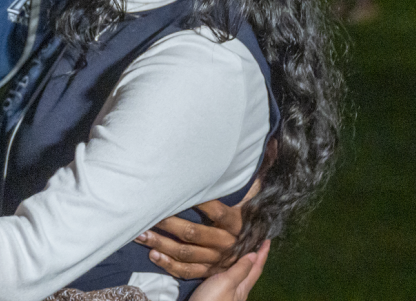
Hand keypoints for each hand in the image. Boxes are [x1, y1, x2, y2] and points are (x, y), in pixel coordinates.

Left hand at [134, 177, 259, 277]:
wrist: (253, 250)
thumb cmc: (247, 215)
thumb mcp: (254, 196)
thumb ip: (257, 173)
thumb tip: (274, 144)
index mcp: (236, 224)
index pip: (217, 212)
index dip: (200, 202)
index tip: (179, 189)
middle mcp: (226, 243)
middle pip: (194, 234)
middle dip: (168, 224)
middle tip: (148, 213)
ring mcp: (215, 260)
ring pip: (185, 253)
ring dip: (161, 244)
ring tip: (141, 234)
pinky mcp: (207, 271)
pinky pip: (186, 271)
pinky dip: (168, 265)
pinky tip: (153, 254)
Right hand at [186, 239, 268, 300]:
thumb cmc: (212, 300)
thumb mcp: (227, 283)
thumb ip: (240, 270)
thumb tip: (254, 255)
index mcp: (243, 288)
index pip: (257, 268)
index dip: (263, 254)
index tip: (268, 240)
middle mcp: (238, 291)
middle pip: (250, 272)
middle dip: (255, 258)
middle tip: (257, 243)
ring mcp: (228, 293)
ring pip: (240, 275)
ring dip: (243, 262)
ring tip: (241, 250)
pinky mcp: (217, 293)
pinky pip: (229, 277)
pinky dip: (230, 268)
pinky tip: (224, 265)